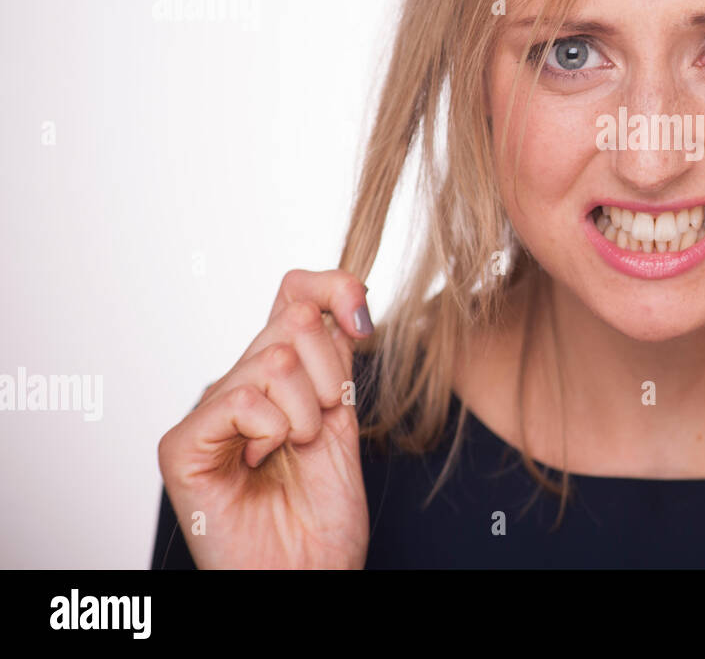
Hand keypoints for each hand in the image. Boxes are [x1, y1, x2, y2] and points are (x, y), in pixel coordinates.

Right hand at [157, 269, 372, 568]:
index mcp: (280, 372)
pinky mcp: (183, 445)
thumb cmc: (323, 512)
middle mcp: (241, 382)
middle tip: (318, 431)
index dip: (334, 288)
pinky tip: (259, 465)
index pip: (296, 291)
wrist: (308, 573)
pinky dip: (270, 433)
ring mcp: (209, 411)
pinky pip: (241, 400)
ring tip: (291, 453)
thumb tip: (346, 300)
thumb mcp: (343, 419)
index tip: (363, 323)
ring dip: (305, 416)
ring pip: (275, 361)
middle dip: (331, 377)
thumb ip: (336, 360)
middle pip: (294, 320)